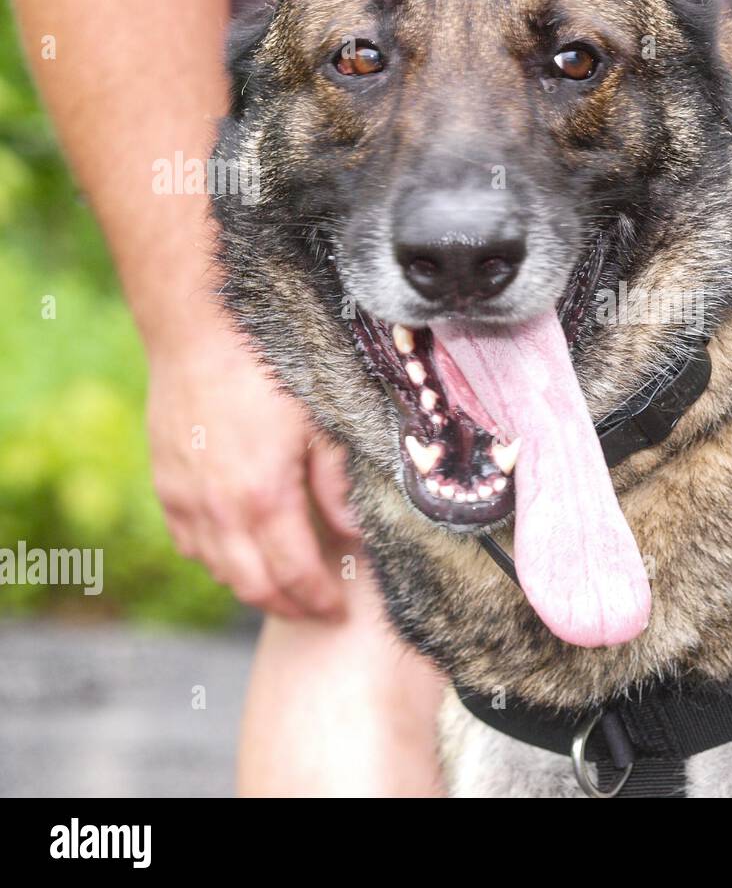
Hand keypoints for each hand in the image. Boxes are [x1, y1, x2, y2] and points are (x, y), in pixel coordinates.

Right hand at [146, 317, 359, 618]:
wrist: (200, 329)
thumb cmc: (270, 367)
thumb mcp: (323, 422)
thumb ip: (339, 485)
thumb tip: (359, 533)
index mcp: (264, 496)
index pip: (294, 574)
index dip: (318, 599)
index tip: (338, 609)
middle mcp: (218, 509)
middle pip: (252, 586)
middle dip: (288, 606)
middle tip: (316, 610)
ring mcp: (185, 499)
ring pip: (217, 569)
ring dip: (251, 586)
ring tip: (284, 586)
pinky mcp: (165, 483)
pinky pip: (188, 542)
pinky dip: (215, 559)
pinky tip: (238, 552)